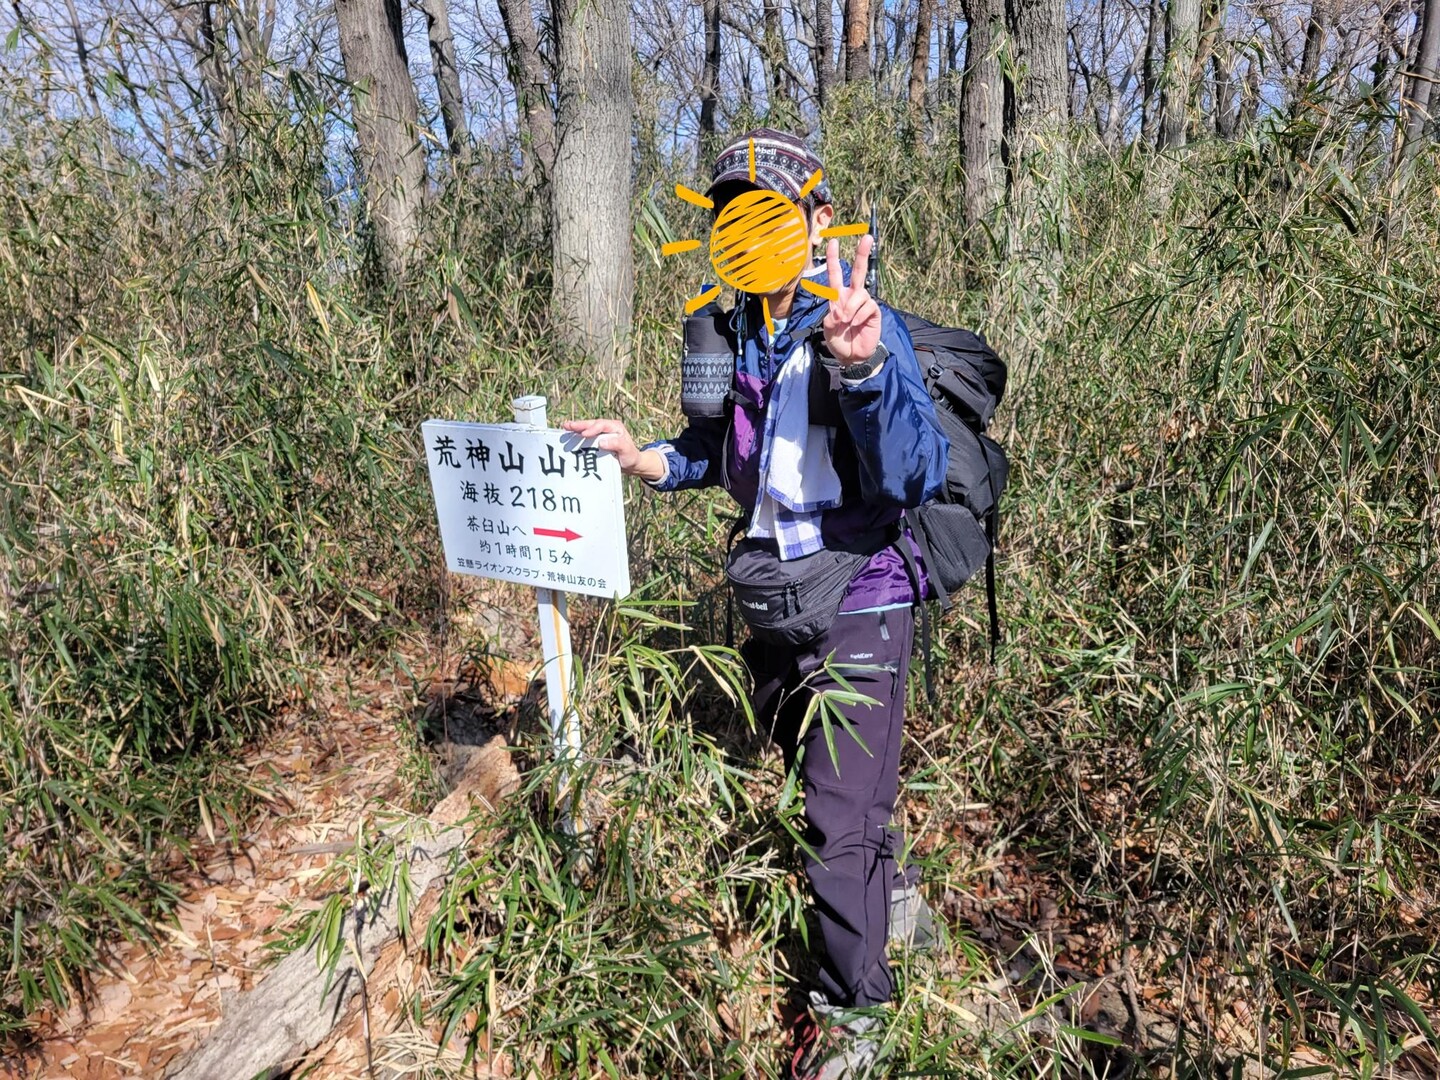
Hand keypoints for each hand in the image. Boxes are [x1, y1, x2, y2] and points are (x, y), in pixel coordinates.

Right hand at [561, 418, 662, 480]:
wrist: (630, 464)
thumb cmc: (630, 457)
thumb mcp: (627, 451)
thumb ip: (617, 445)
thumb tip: (601, 442)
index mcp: (615, 427)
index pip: (602, 425)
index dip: (592, 428)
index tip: (584, 434)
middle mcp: (608, 428)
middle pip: (592, 424)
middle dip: (580, 425)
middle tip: (568, 426)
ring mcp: (601, 433)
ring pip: (587, 428)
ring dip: (576, 428)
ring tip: (565, 428)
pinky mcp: (597, 440)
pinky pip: (586, 436)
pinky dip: (578, 435)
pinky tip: (569, 436)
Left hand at [821, 235, 881, 365]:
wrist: (852, 356)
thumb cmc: (839, 341)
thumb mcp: (828, 329)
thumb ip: (831, 318)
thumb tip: (841, 310)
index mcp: (838, 296)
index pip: (835, 274)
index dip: (834, 258)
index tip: (834, 241)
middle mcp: (852, 296)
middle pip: (858, 271)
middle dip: (862, 254)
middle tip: (867, 237)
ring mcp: (864, 303)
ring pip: (860, 294)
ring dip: (851, 308)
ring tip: (847, 322)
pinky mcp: (873, 311)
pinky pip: (867, 306)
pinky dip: (859, 316)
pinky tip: (856, 324)